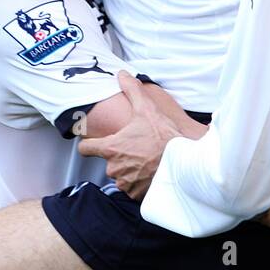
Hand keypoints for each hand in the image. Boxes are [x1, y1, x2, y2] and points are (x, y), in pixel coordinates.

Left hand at [78, 71, 185, 199]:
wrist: (184, 164)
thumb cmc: (163, 137)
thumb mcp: (147, 109)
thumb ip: (132, 90)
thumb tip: (122, 74)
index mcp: (110, 148)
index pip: (85, 149)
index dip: (88, 144)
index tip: (93, 142)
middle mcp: (113, 168)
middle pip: (108, 162)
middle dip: (120, 156)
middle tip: (137, 148)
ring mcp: (125, 183)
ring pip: (121, 176)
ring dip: (130, 170)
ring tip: (147, 160)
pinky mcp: (136, 195)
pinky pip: (133, 188)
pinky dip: (140, 182)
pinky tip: (152, 172)